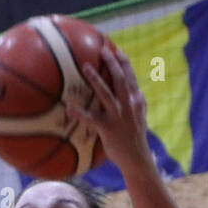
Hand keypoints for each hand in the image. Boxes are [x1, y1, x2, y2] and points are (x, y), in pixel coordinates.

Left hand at [66, 42, 152, 174]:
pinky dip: (80, 113)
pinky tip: (69, 108)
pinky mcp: (108, 128)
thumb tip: (130, 91)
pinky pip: (91, 119)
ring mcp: (119, 116)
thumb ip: (133, 102)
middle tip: (103, 49)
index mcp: (136, 100)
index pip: (131, 77)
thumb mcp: (138, 116)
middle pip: (121, 78)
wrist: (137, 158)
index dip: (124, 62)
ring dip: (96, 79)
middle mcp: (129, 105)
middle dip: (113, 62)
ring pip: (107, 93)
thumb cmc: (134, 137)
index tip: (117, 50)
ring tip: (85, 67)